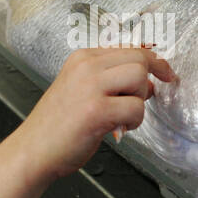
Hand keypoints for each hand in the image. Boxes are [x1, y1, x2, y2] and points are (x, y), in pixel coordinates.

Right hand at [15, 46, 176, 184]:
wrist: (33, 150)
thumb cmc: (58, 125)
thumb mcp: (81, 90)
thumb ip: (112, 80)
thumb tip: (150, 80)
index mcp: (82, 58)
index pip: (129, 47)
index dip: (152, 60)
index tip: (164, 72)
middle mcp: (86, 66)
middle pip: (139, 59)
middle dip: (148, 82)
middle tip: (138, 101)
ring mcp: (90, 87)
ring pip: (140, 78)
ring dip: (140, 101)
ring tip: (122, 116)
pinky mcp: (96, 110)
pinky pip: (136, 107)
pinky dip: (134, 121)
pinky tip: (119, 128)